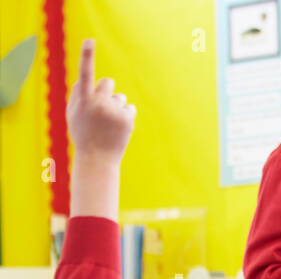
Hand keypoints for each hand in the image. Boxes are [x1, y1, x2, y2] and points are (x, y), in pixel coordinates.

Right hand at [66, 40, 134, 161]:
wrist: (97, 158)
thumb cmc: (83, 134)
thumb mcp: (74, 114)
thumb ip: (77, 95)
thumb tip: (83, 80)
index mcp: (83, 100)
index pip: (84, 73)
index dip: (87, 56)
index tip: (89, 40)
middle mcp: (99, 102)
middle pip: (108, 82)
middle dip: (106, 90)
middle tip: (101, 108)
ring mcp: (114, 110)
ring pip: (119, 98)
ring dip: (116, 106)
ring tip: (108, 124)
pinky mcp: (127, 118)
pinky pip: (129, 108)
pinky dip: (125, 115)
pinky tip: (119, 128)